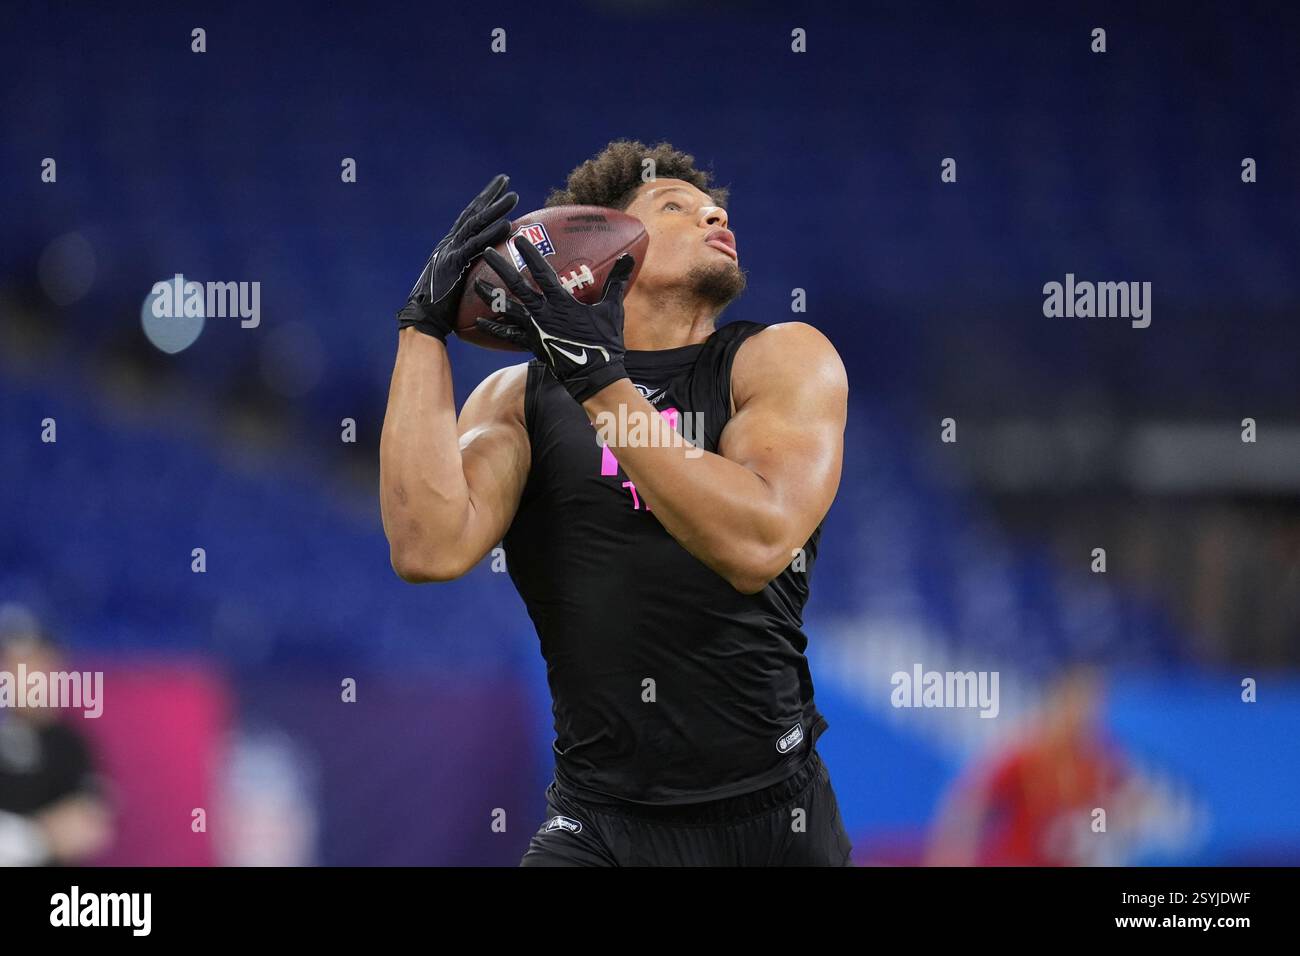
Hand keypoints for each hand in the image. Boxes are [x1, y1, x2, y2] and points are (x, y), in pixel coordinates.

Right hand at [397, 174, 518, 340]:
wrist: (423, 318)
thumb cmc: (442, 309)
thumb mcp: (458, 284)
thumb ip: (470, 272)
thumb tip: (488, 273)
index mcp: (450, 246)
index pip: (469, 218)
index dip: (483, 202)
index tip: (497, 189)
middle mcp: (449, 243)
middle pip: (471, 213)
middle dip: (488, 195)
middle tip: (504, 179)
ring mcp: (450, 251)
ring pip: (475, 224)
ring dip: (495, 210)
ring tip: (513, 197)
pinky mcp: (453, 263)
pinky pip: (476, 246)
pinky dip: (491, 234)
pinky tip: (506, 225)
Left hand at [474, 235, 635, 401]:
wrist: (595, 376)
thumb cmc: (605, 342)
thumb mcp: (612, 309)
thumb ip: (617, 281)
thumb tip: (628, 256)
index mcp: (561, 302)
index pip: (542, 273)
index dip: (530, 255)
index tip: (518, 239)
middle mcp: (543, 314)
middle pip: (516, 286)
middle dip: (501, 267)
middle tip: (487, 251)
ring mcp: (535, 330)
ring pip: (507, 309)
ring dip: (490, 295)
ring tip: (475, 283)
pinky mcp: (531, 344)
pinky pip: (508, 335)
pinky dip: (493, 327)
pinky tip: (479, 322)